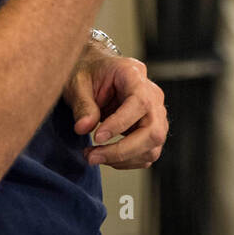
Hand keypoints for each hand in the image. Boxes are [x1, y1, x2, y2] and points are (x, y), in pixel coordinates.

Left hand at [63, 45, 167, 169]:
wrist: (95, 73)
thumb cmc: (88, 73)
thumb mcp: (77, 83)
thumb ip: (82, 105)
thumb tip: (83, 128)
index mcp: (134, 74)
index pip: (140, 102)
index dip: (120, 123)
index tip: (97, 137)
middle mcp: (152, 94)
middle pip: (153, 130)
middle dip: (123, 150)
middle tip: (92, 156)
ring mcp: (155, 113)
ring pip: (152, 146)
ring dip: (122, 159)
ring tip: (93, 156)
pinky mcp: (151, 130)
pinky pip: (147, 154)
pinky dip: (126, 161)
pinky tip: (106, 155)